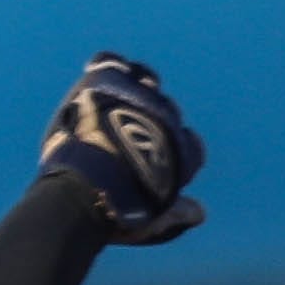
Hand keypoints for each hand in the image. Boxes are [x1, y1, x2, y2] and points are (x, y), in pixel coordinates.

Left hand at [38, 51, 207, 245]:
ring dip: (134, 89)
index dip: (176, 153)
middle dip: (152, 120)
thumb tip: (200, 212)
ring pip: (144, 81)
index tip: (157, 163)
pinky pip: (110, 64)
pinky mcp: (105, 86)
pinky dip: (108, 67)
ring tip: (116, 101)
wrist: (84, 190)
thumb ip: (175, 214)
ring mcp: (138, 99)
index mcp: (184, 150)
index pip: (192, 145)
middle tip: (126, 132)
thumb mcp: (151, 220)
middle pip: (166, 110)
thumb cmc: (116, 212)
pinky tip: (98, 75)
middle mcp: (167, 119)